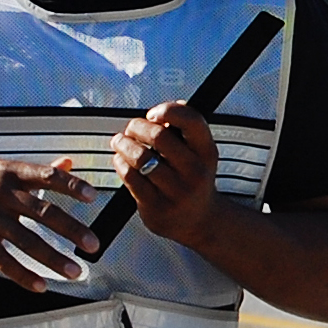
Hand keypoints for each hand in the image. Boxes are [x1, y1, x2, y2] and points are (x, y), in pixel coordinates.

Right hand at [0, 156, 98, 291]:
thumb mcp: (0, 169)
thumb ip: (36, 171)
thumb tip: (68, 163)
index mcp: (10, 173)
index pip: (46, 176)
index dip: (71, 186)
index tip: (93, 197)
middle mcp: (1, 194)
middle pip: (43, 212)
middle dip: (71, 229)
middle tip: (93, 244)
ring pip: (27, 240)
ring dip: (54, 258)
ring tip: (75, 271)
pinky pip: (4, 260)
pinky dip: (23, 275)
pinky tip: (40, 285)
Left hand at [111, 101, 225, 247]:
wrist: (200, 221)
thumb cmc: (194, 179)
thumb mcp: (200, 154)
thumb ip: (186, 130)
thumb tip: (172, 106)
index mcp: (207, 152)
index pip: (191, 120)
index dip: (167, 110)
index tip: (153, 115)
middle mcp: (195, 172)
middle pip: (159, 136)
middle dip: (137, 127)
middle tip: (131, 129)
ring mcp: (176, 191)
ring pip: (140, 157)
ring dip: (123, 144)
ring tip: (120, 141)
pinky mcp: (156, 207)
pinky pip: (130, 177)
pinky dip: (120, 163)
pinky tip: (121, 160)